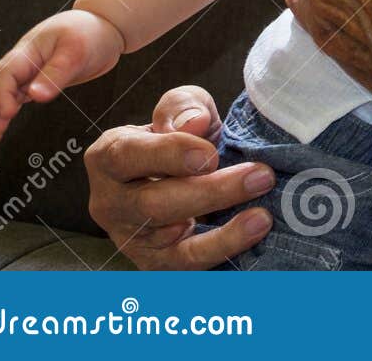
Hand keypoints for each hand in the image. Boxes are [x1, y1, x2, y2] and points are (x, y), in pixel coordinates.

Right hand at [0, 10, 126, 146]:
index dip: (2, 95)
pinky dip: (6, 111)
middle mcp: (23, 61)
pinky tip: (1, 127)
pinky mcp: (36, 79)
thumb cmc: (89, 33)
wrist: (103, 27)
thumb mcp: (76, 51)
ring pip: (2, 93)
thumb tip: (34, 97)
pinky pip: (14, 96)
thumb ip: (56, 74)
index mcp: (28, 50)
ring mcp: (27, 70)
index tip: (8, 114)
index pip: (6, 74)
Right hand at [84, 86, 275, 268]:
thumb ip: (183, 107)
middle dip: (210, 192)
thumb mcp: (183, 109)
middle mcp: (109, 202)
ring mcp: (128, 236)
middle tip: (260, 176)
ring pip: (169, 240)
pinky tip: (250, 233)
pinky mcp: (153, 262)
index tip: (211, 154)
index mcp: (109, 156)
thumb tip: (195, 122)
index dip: (169, 155)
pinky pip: (184, 264)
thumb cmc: (182, 137)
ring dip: (221, 230)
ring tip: (262, 216)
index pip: (128, 155)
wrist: (184, 173)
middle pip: (152, 204)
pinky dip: (218, 250)